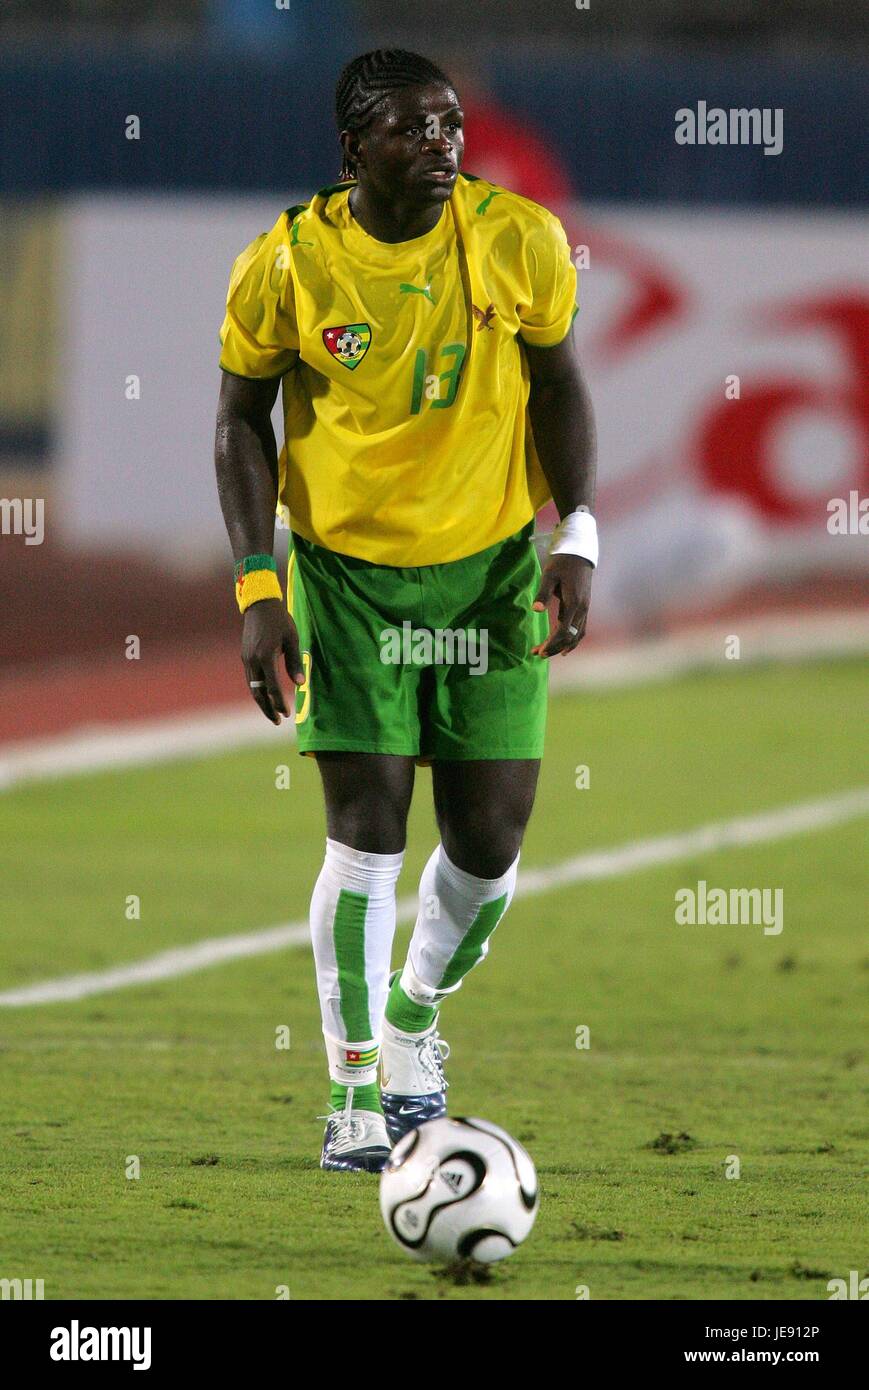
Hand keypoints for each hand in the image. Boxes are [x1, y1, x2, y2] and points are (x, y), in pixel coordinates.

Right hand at [241, 599, 303, 723]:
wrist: (259, 605)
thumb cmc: (280, 621)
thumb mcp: (292, 639)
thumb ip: (294, 662)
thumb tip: (301, 684)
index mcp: (266, 656)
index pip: (273, 687)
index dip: (279, 702)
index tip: (287, 713)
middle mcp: (253, 660)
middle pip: (258, 692)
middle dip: (267, 709)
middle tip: (277, 721)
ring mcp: (246, 659)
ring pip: (252, 687)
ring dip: (261, 702)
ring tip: (271, 713)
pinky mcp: (245, 656)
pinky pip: (250, 678)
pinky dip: (257, 690)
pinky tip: (265, 695)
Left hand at [531, 554, 592, 657]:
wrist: (579, 554)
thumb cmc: (561, 563)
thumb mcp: (549, 575)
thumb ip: (542, 593)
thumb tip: (535, 610)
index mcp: (574, 603)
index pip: (564, 631)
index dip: (552, 643)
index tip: (540, 651)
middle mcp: (582, 609)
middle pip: (570, 637)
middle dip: (554, 647)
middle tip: (538, 654)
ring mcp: (585, 609)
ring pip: (577, 635)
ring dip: (562, 646)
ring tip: (547, 653)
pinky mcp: (584, 608)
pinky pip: (580, 629)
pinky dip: (573, 640)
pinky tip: (563, 646)